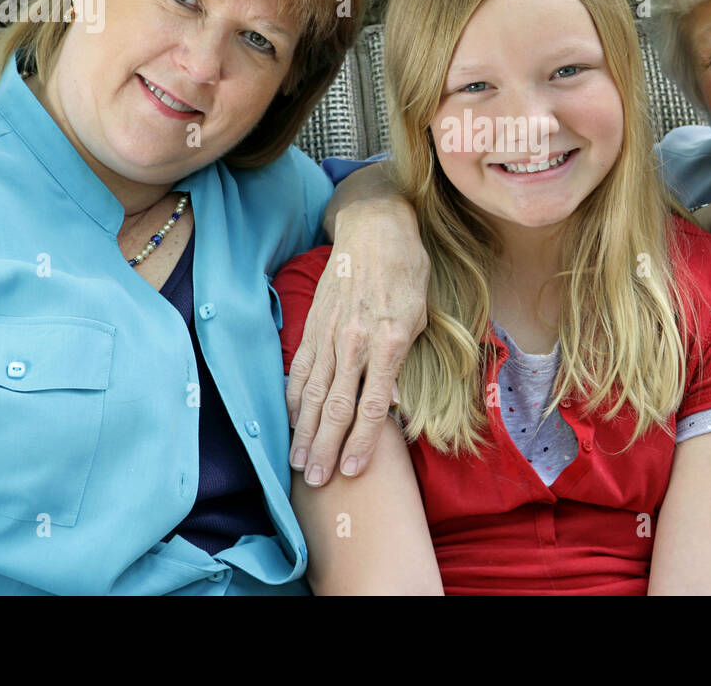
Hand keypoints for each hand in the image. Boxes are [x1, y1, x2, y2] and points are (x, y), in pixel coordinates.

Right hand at [286, 199, 428, 485]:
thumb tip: (393, 405)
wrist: (374, 227)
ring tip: (298, 462)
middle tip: (316, 482)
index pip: (371, 406)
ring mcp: (330, 333)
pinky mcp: (314, 324)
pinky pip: (300, 368)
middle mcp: (355, 342)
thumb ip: (404, 361)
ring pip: (313, 393)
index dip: (362, 444)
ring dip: (304, 432)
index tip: (353, 472)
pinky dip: (294, 398)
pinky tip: (290, 420)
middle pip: (336, 407)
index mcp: (388, 342)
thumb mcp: (421, 315)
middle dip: (325, 448)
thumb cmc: (408, 271)